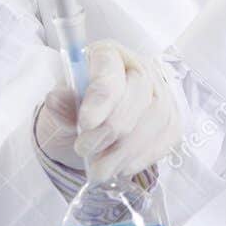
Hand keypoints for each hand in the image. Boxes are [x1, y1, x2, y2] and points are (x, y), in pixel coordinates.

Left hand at [35, 41, 183, 182]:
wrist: (90, 127)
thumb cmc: (75, 108)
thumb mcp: (60, 105)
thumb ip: (62, 104)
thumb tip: (55, 99)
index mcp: (108, 55)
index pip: (111, 73)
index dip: (101, 99)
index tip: (85, 123)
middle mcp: (139, 68)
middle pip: (138, 95)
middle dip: (111, 128)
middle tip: (83, 150)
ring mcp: (160, 93)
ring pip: (155, 118)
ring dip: (125, 150)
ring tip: (99, 170)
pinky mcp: (170, 119)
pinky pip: (165, 138)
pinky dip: (141, 157)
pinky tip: (119, 168)